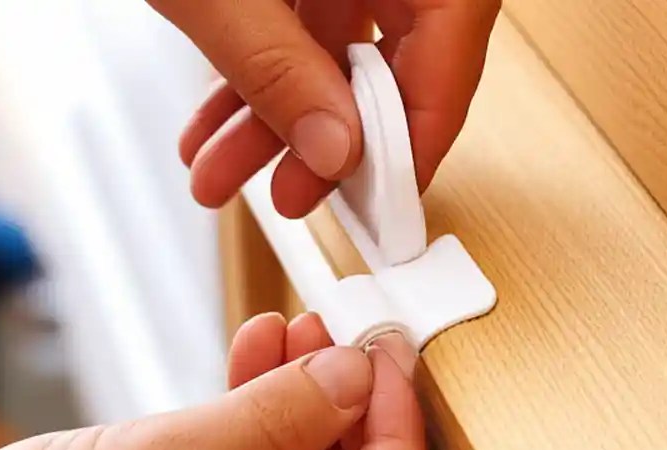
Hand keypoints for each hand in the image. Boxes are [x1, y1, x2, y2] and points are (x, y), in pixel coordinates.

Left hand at [161, 0, 499, 216]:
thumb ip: (277, 67)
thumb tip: (330, 150)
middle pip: (395, 57)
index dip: (419, 137)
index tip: (388, 206)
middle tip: (292, 195)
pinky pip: (297, 27)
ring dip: (275, 121)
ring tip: (221, 172)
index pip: (450, 47)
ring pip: (333, 50)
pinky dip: (258, 78)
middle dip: (325, 139)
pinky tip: (216, 126)